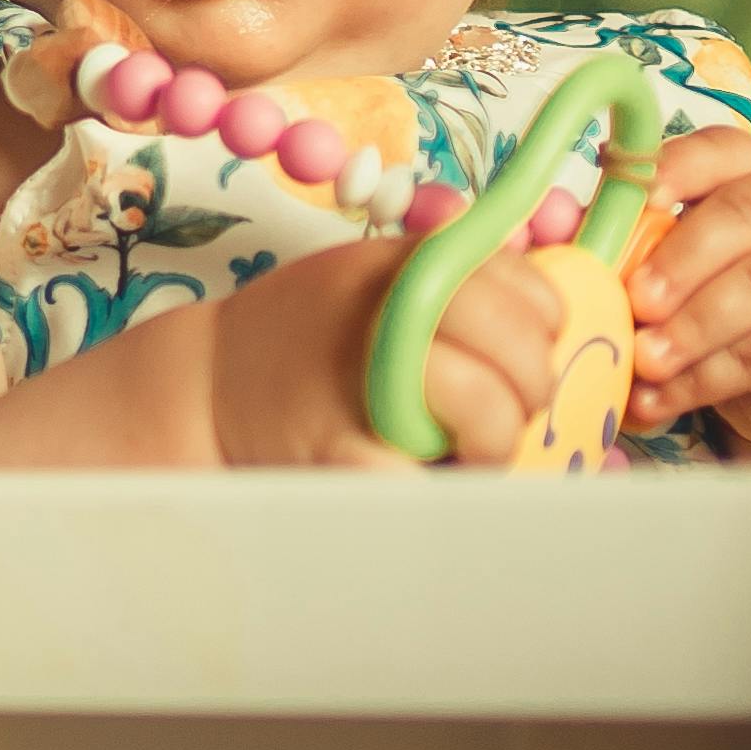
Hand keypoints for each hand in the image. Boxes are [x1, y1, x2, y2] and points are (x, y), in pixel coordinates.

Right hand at [201, 236, 573, 468]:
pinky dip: (435, 482)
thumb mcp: (369, 272)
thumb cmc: (303, 333)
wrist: (208, 383)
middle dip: (530, 388)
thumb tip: (542, 306)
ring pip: (483, 411)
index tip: (531, 342)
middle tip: (511, 408)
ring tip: (471, 449)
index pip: (519, 288)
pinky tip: (420, 472)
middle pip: (512, 350)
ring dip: (495, 440)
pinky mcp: (341, 449)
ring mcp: (364, 384)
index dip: (542, 323)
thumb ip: (446, 275)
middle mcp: (386, 315)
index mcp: (402, 267)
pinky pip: (424, 476)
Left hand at [626, 132, 750, 444]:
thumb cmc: (739, 285)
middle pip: (742, 214)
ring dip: (689, 328)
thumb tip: (552, 224)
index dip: (675, 169)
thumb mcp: (699, 247)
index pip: (720, 148)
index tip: (638, 197)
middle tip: (638, 300)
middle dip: (680, 258)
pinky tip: (656, 398)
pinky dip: (697, 382)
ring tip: (644, 358)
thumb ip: (636, 233)